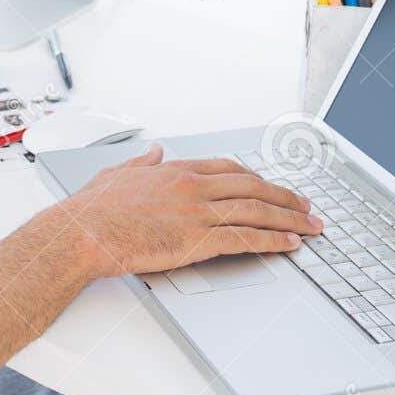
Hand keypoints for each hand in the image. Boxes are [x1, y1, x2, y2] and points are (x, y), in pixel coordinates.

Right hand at [51, 145, 320, 277]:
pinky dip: (273, 240)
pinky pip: (246, 237)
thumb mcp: (116, 173)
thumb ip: (140, 162)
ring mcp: (197, 212)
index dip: (256, 177)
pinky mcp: (198, 239)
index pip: (228, 168)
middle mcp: (192, 186)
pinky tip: (289, 243)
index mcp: (175, 170)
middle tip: (306, 205)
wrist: (84, 232)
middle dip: (284, 196)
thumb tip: (154, 151)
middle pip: (252, 186)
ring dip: (289, 217)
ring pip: (257, 210)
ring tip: (311, 225)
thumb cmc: (93, 209)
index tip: (271, 186)